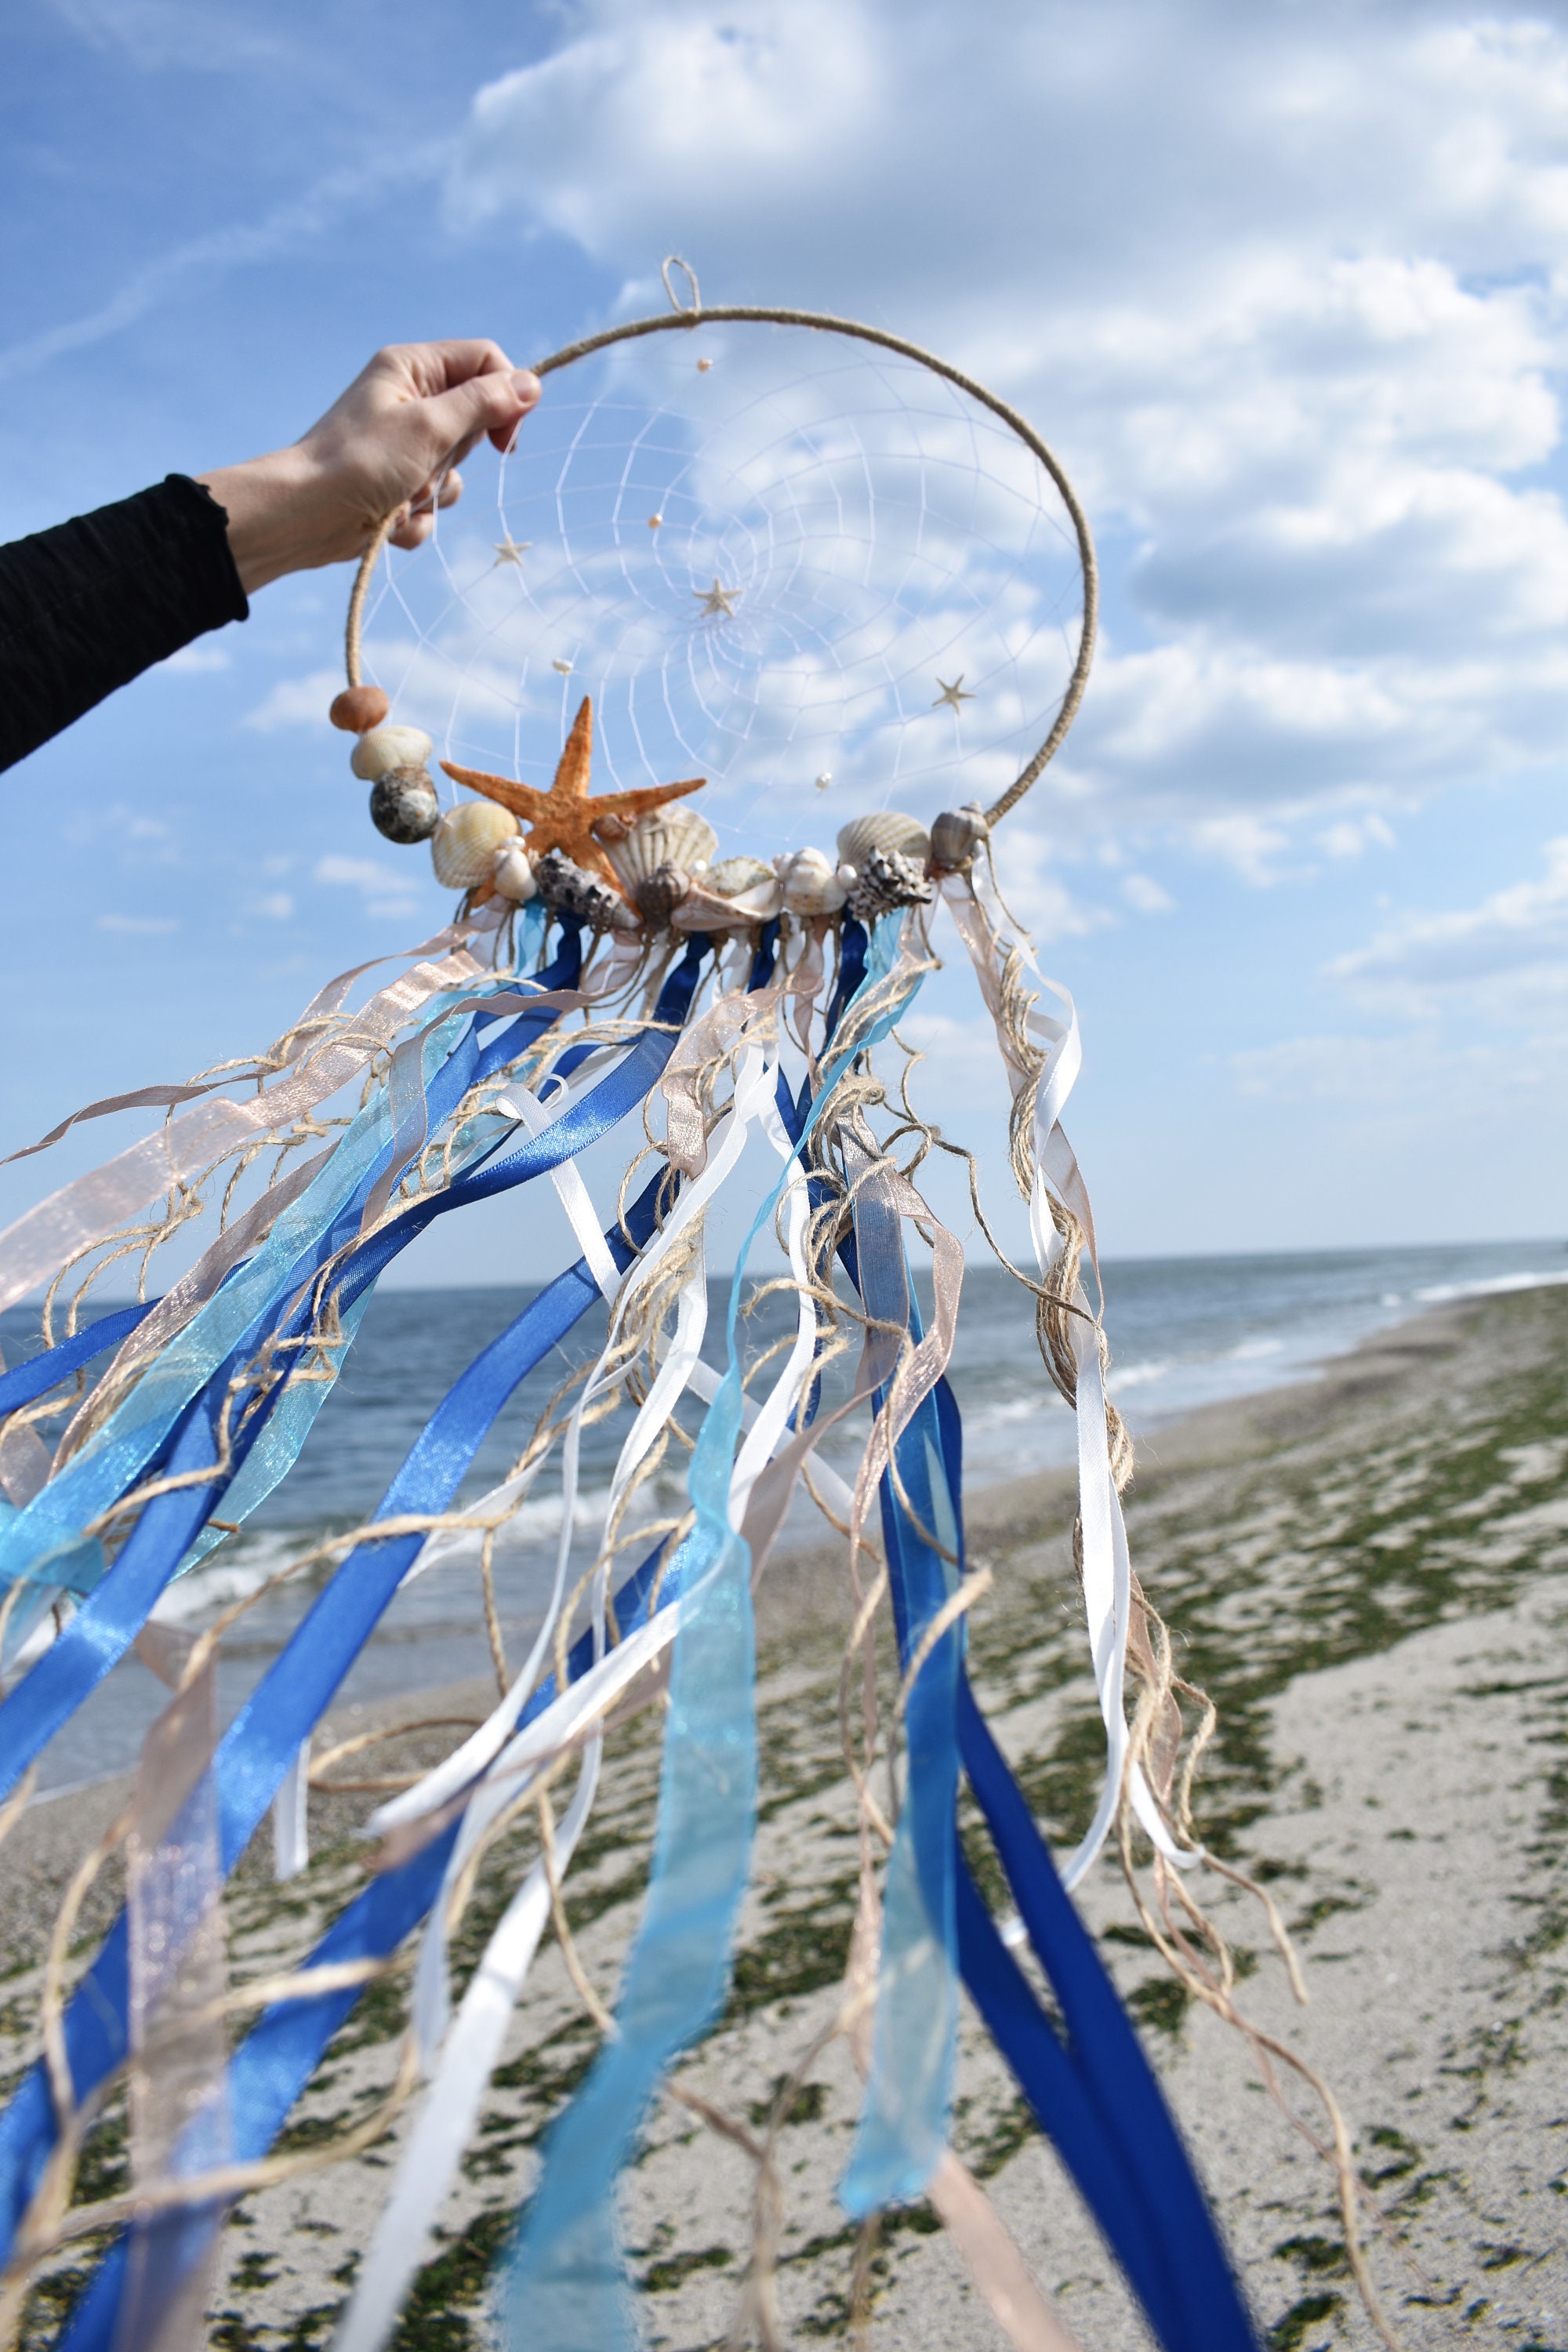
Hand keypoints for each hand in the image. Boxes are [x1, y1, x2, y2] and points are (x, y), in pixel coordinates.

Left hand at [196, 341, 541, 594]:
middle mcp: (408, 400)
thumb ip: (484, 403)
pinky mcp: (393, 486)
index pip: (485, 362)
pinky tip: (386, 520)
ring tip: (398, 494)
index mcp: (412, 367)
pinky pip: (430, 504)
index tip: (505, 440)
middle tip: (425, 463)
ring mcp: (401, 446)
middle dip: (457, 456)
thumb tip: (533, 384)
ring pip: (454, 472)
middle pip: (474, 421)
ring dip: (434, 493)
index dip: (505, 398)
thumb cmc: (360, 461)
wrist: (303, 517)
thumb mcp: (431, 425)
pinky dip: (415, 518)